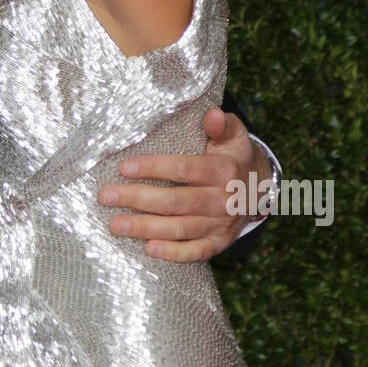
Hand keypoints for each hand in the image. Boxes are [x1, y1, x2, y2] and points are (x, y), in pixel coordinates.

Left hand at [98, 107, 268, 261]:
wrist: (261, 189)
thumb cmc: (234, 157)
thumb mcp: (234, 136)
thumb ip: (221, 124)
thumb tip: (211, 114)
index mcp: (223, 171)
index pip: (183, 170)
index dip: (153, 168)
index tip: (124, 167)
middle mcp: (223, 200)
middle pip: (175, 202)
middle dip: (137, 199)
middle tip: (106, 197)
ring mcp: (221, 224)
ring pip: (179, 228)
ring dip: (146, 228)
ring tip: (116, 225)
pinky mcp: (219, 242)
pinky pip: (195, 252)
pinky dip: (173, 253)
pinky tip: (148, 248)